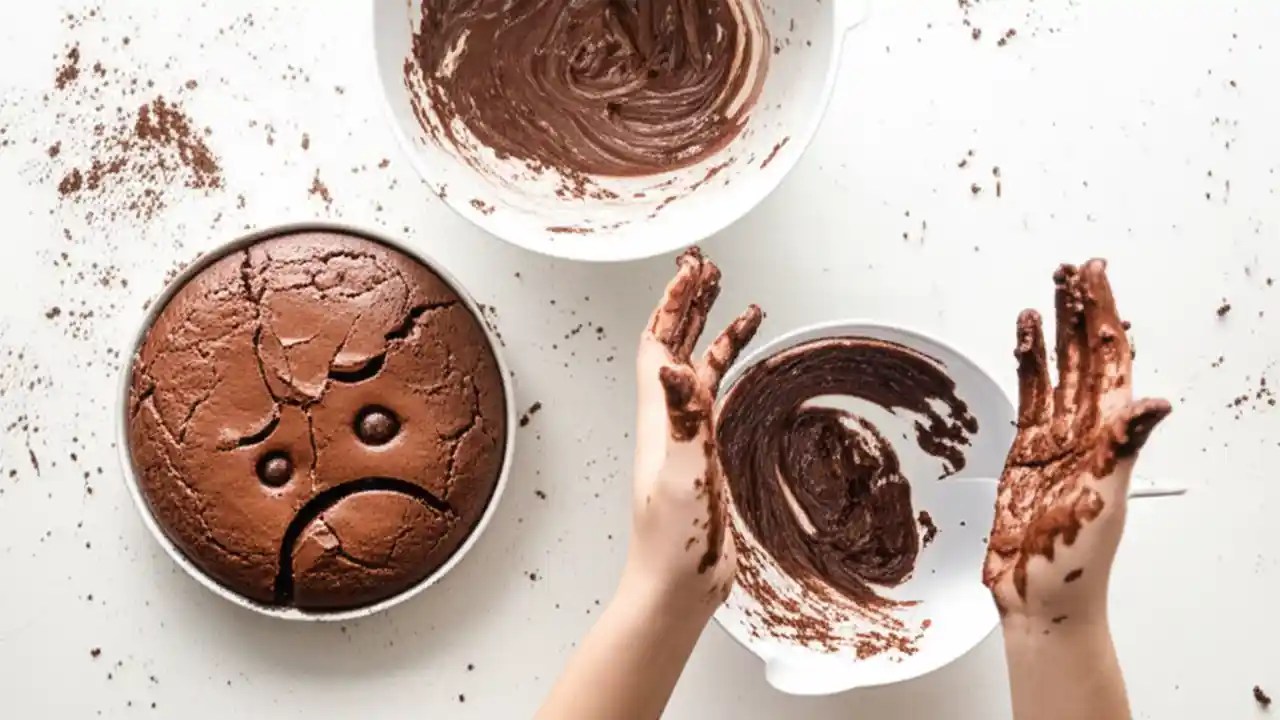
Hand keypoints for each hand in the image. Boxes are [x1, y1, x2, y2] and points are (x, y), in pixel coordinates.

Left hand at [627, 248, 761, 612]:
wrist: (676, 589)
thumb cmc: (673, 544)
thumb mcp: (682, 477)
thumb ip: (682, 421)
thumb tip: (674, 366)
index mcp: (659, 418)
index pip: (660, 343)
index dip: (674, 303)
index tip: (693, 268)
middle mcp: (669, 422)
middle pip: (676, 346)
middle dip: (691, 304)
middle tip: (709, 268)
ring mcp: (686, 440)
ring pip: (699, 370)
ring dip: (713, 333)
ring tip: (737, 303)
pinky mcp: (705, 459)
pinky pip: (717, 401)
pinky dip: (730, 373)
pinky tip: (744, 367)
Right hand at [983, 260, 1170, 620]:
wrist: (1039, 600)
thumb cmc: (1075, 563)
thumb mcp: (1106, 502)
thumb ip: (1125, 449)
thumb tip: (1156, 403)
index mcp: (1108, 436)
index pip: (1109, 361)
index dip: (1104, 317)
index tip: (1097, 277)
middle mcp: (1084, 431)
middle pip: (1084, 355)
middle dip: (1081, 309)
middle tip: (1074, 267)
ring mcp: (1054, 441)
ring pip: (1057, 369)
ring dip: (1055, 329)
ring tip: (1049, 290)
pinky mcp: (1025, 454)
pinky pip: (1028, 397)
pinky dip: (1026, 364)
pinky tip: (1023, 338)